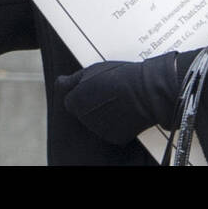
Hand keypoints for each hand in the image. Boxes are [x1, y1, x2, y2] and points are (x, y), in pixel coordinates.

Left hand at [55, 54, 183, 145]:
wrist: (146, 91)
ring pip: (97, 122)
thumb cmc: (119, 76)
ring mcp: (100, 131)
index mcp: (75, 102)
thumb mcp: (91, 70)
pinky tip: (125, 111)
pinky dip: (116, 123)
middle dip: (92, 104)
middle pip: (83, 112)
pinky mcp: (115, 138)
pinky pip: (111, 129)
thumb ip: (72, 80)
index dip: (82, 92)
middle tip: (108, 92)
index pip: (71, 101)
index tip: (94, 87)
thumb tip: (60, 82)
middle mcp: (84, 120)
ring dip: (104, 113)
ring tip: (119, 100)